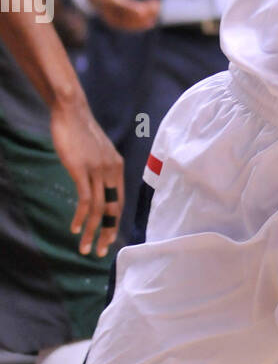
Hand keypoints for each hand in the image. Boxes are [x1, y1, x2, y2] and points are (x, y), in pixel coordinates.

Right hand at [49, 96, 123, 256]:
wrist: (72, 111)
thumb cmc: (80, 131)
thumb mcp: (96, 151)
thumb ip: (100, 168)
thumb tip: (96, 182)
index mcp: (117, 167)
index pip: (120, 202)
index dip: (114, 222)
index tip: (107, 238)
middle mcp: (112, 171)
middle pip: (113, 209)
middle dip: (107, 233)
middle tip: (100, 252)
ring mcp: (98, 171)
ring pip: (99, 209)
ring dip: (92, 231)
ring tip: (84, 248)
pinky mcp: (82, 170)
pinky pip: (85, 199)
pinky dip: (81, 217)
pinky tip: (75, 228)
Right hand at [87, 0, 159, 30]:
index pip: (126, 6)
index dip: (141, 8)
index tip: (155, 3)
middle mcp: (108, 11)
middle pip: (131, 16)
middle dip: (147, 12)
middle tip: (158, 3)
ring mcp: (110, 19)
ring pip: (131, 24)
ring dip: (146, 20)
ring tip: (157, 9)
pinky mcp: (113, 24)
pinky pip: (128, 27)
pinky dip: (140, 26)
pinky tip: (151, 21)